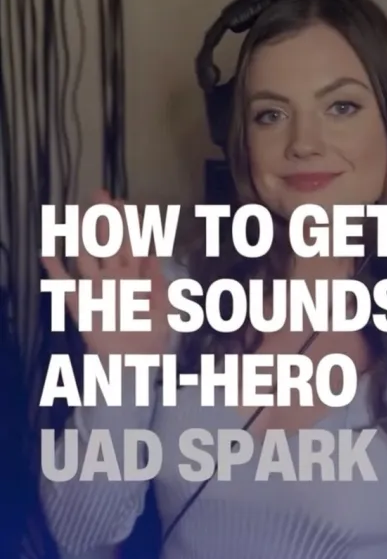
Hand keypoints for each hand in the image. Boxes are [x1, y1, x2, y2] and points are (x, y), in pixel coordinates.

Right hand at [42, 189, 170, 357]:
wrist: (136, 365)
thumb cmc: (153, 338)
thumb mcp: (166, 311)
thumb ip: (160, 284)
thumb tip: (154, 256)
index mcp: (137, 278)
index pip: (132, 244)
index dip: (129, 224)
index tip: (126, 202)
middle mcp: (115, 279)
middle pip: (108, 243)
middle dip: (105, 219)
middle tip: (100, 194)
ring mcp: (97, 290)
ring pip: (87, 257)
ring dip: (84, 236)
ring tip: (81, 215)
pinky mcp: (81, 306)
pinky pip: (65, 285)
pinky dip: (55, 270)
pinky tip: (48, 253)